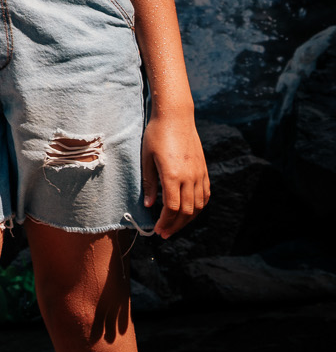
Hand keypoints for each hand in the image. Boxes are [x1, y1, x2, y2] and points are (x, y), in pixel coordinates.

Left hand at [143, 109, 209, 238]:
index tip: (157, 229)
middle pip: (186, 210)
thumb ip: (149, 183)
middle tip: (164, 233)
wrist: (176, 117)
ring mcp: (199, 174)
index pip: (172, 208)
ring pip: (198, 205)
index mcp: (173, 175)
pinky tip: (190, 211)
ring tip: (175, 226)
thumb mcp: (146, 158)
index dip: (165, 221)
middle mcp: (190, 177)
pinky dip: (198, 207)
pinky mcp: (204, 170)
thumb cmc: (156, 135)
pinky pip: (205, 195)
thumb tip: (148, 205)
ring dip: (187, 219)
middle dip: (175, 225)